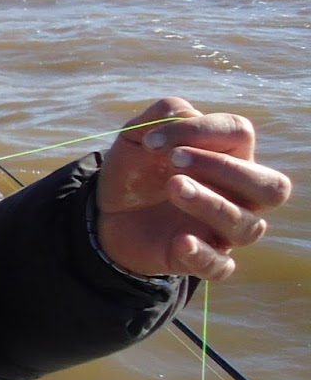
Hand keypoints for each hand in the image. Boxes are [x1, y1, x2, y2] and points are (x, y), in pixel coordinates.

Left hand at [96, 97, 291, 280]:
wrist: (106, 211)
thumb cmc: (136, 170)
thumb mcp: (138, 136)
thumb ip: (162, 114)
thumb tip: (185, 113)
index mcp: (228, 156)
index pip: (241, 134)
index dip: (202, 130)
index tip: (153, 140)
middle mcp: (238, 195)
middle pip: (272, 187)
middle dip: (226, 169)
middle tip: (174, 161)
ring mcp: (223, 230)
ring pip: (248, 226)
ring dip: (211, 203)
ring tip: (172, 186)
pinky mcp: (203, 259)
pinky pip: (221, 266)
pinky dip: (204, 255)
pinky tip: (180, 241)